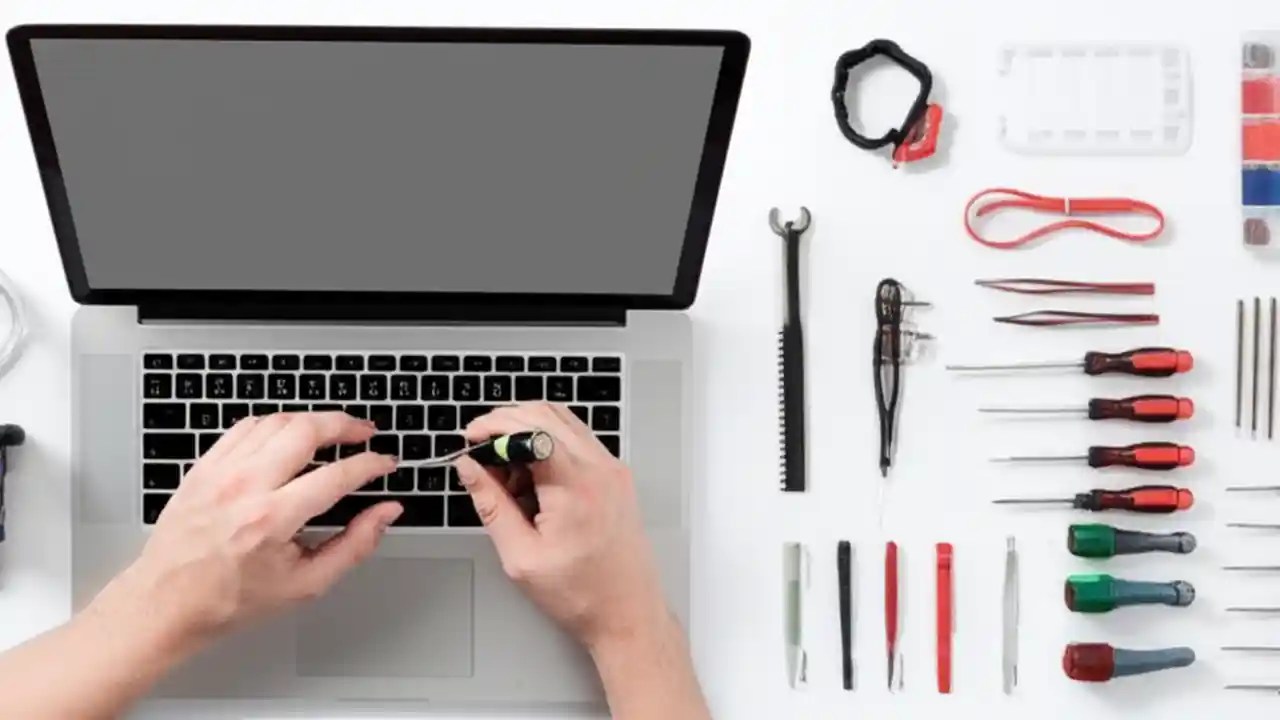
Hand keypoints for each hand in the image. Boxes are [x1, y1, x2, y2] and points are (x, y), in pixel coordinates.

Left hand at [102, 413, 401, 646]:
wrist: (167, 603)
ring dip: (312, 419)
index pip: (337, 475)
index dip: (371, 464)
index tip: (384, 463)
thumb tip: (385, 513)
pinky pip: (245, 427)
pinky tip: (289, 433)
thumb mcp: (306, 585)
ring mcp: (220, 473)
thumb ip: (355, 546)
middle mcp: (245, 488)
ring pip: (276, 421)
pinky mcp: (203, 468)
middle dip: (345, 425)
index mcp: (272, 520)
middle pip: (306, 430)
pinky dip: (275, 423)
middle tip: (364, 432)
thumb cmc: (230, 599)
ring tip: (333, 430)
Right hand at [457, 403, 668, 650]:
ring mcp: (612, 469)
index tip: (471, 439)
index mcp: (574, 486)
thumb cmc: (581, 593)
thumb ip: (491, 505)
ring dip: (528, 433)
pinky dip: (550, 446)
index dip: (493, 426)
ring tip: (508, 473)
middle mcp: (599, 468)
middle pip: (545, 414)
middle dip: (506, 423)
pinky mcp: (617, 476)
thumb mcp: (521, 556)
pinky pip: (578, 441)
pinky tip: (534, 480)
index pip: (529, 428)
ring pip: (563, 422)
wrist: (627, 613)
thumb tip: (469, 470)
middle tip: (482, 451)